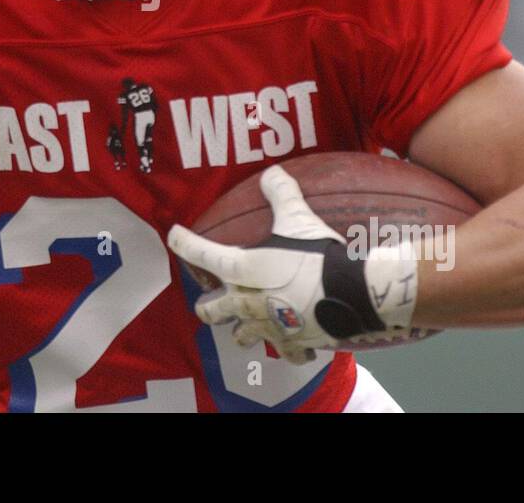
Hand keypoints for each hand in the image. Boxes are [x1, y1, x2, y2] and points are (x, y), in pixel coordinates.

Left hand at [167, 165, 416, 363]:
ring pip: (243, 336)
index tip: (173, 236)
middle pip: (213, 311)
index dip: (184, 243)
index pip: (202, 253)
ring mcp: (268, 326)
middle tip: (206, 303)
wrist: (351, 295)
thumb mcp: (298, 218)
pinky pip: (286, 352)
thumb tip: (272, 172)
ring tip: (246, 325)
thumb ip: (281, 194)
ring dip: (242, 331)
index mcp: (243, 269)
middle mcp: (247, 301)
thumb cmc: (317, 255)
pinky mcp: (292, 342)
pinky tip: (294, 343)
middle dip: (207, 308)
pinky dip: (289, 348)